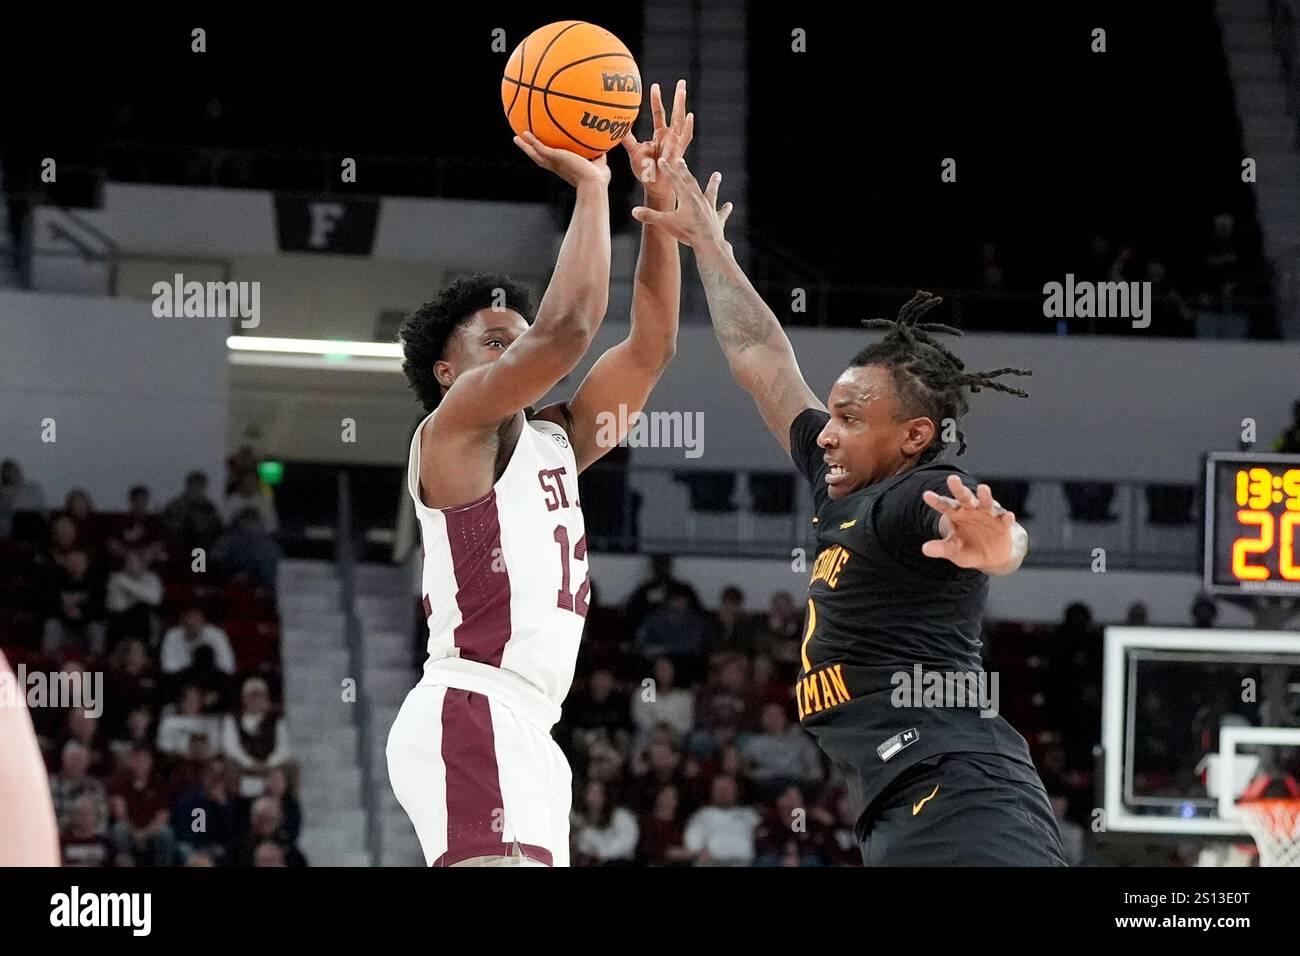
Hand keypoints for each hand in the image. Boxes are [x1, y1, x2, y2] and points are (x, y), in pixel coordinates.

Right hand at [513, 131, 610, 188]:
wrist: (594, 183)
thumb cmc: (599, 179)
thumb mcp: (600, 163)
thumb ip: (599, 155)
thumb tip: (605, 147)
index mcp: (564, 168)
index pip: (552, 161)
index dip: (545, 155)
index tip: (542, 150)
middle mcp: (557, 166)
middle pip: (539, 158)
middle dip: (530, 150)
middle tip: (521, 142)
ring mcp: (555, 163)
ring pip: (535, 154)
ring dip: (525, 146)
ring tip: (516, 138)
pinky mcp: (555, 158)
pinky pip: (540, 148)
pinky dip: (532, 141)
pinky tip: (525, 133)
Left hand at [621, 79, 693, 204]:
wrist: (653, 186)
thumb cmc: (645, 170)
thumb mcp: (634, 151)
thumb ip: (627, 138)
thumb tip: (614, 127)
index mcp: (660, 134)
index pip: (660, 113)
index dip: (657, 100)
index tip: (654, 85)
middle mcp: (670, 136)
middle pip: (675, 112)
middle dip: (678, 97)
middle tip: (681, 81)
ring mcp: (676, 143)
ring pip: (680, 121)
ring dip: (681, 105)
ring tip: (682, 91)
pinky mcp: (679, 152)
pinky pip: (685, 138)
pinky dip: (687, 127)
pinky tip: (690, 116)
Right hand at [630, 155, 732, 248]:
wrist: (708, 243)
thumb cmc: (687, 232)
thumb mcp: (665, 223)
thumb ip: (650, 216)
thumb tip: (634, 211)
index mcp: (686, 197)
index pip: (675, 180)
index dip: (667, 170)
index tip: (663, 160)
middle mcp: (699, 199)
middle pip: (691, 182)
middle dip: (684, 171)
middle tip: (681, 161)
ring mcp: (709, 209)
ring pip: (711, 193)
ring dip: (713, 184)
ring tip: (717, 175)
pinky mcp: (717, 220)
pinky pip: (721, 213)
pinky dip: (724, 210)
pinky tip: (729, 205)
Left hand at [921, 475, 1015, 569]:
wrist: (991, 557)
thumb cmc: (968, 549)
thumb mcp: (953, 550)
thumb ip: (941, 548)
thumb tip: (924, 549)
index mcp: (956, 514)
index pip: (944, 506)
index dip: (936, 501)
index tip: (926, 495)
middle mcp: (971, 510)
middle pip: (964, 497)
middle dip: (958, 488)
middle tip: (952, 478)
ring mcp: (988, 515)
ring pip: (986, 503)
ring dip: (985, 496)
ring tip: (983, 488)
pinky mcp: (1003, 524)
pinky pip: (1004, 519)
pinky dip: (1006, 518)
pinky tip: (1008, 516)